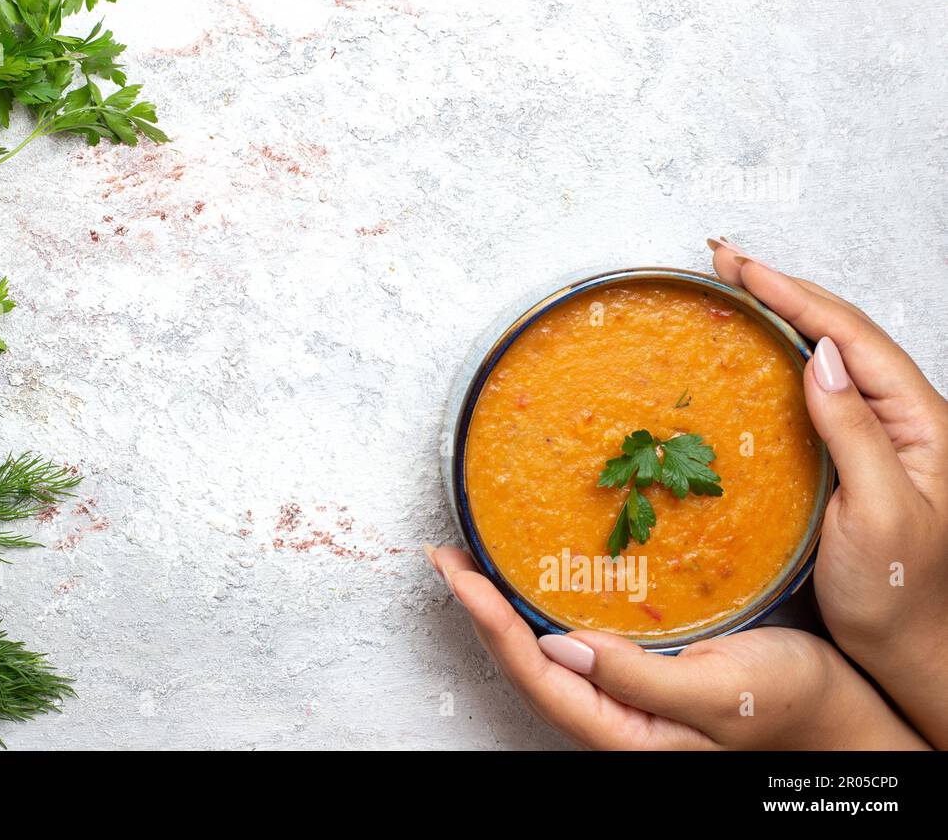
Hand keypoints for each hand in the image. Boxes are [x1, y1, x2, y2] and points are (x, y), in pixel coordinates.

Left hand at [427, 545, 927, 749]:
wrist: (843, 715)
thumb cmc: (791, 706)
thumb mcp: (723, 693)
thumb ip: (643, 681)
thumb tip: (563, 650)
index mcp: (626, 733)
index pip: (536, 677)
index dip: (491, 625)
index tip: (460, 576)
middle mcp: (614, 720)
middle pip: (524, 667)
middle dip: (480, 613)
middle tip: (447, 559)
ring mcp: (622, 700)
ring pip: (542, 657)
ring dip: (502, 610)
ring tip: (470, 566)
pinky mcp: (637, 677)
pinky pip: (570, 646)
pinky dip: (538, 610)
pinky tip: (531, 585)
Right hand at [709, 238, 947, 746]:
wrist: (914, 654)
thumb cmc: (902, 597)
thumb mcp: (880, 512)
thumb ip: (857, 432)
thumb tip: (825, 356)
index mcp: (922, 423)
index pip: (851, 336)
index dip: (793, 294)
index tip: (741, 267)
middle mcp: (904, 420)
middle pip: (842, 332)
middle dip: (782, 288)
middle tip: (723, 261)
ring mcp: (881, 438)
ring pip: (830, 355)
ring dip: (781, 315)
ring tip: (734, 288)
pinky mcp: (854, 459)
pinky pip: (818, 393)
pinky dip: (782, 359)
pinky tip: (755, 355)